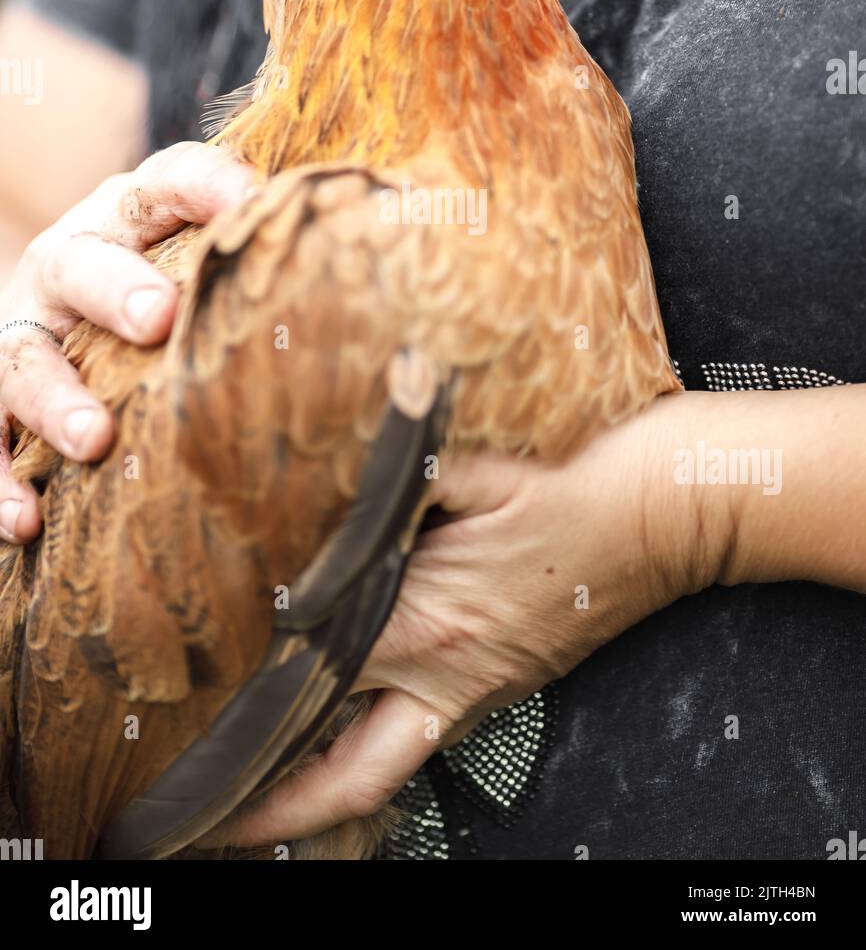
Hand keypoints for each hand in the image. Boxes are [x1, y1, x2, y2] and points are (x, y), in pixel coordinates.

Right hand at [0, 141, 253, 543]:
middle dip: (116, 288)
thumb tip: (396, 255)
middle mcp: (68, 262)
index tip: (251, 199)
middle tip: (159, 318)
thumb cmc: (172, 295)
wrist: (75, 323)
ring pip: (22, 356)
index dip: (205, 184)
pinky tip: (26, 522)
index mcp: (131, 216)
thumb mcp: (209, 265)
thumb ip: (270, 259)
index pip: (167, 181)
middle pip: (81, 262)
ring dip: (55, 396)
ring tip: (96, 438)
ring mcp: (23, 331)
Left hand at [201, 389, 719, 847]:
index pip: (315, 668)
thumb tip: (340, 458)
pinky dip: (370, 757)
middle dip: (273, 803)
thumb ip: (401, 475)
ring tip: (257, 807)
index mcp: (434, 619)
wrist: (667, 513)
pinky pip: (419, 745)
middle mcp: (448, 673)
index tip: (198, 702)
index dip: (248, 684)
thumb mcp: (480, 468)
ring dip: (317, 795)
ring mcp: (476, 691)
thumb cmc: (580, 485)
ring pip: (380, 772)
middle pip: (341, 766)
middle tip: (207, 819)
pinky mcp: (499, 688)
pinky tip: (340, 741)